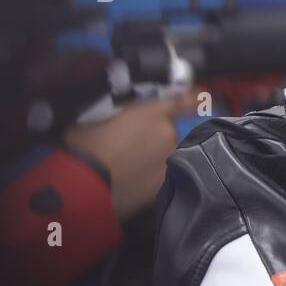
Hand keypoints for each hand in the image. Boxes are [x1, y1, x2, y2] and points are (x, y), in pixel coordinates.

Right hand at [65, 88, 196, 221]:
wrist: (84, 188)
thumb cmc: (84, 148)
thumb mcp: (99, 116)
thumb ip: (122, 112)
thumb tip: (125, 113)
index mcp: (153, 114)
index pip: (185, 101)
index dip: (195, 98)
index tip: (200, 97)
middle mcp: (168, 136)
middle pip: (171, 132)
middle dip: (157, 135)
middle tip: (132, 144)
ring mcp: (170, 163)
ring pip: (169, 155)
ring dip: (156, 157)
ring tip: (130, 166)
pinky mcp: (164, 186)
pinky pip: (163, 175)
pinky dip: (152, 176)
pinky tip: (133, 181)